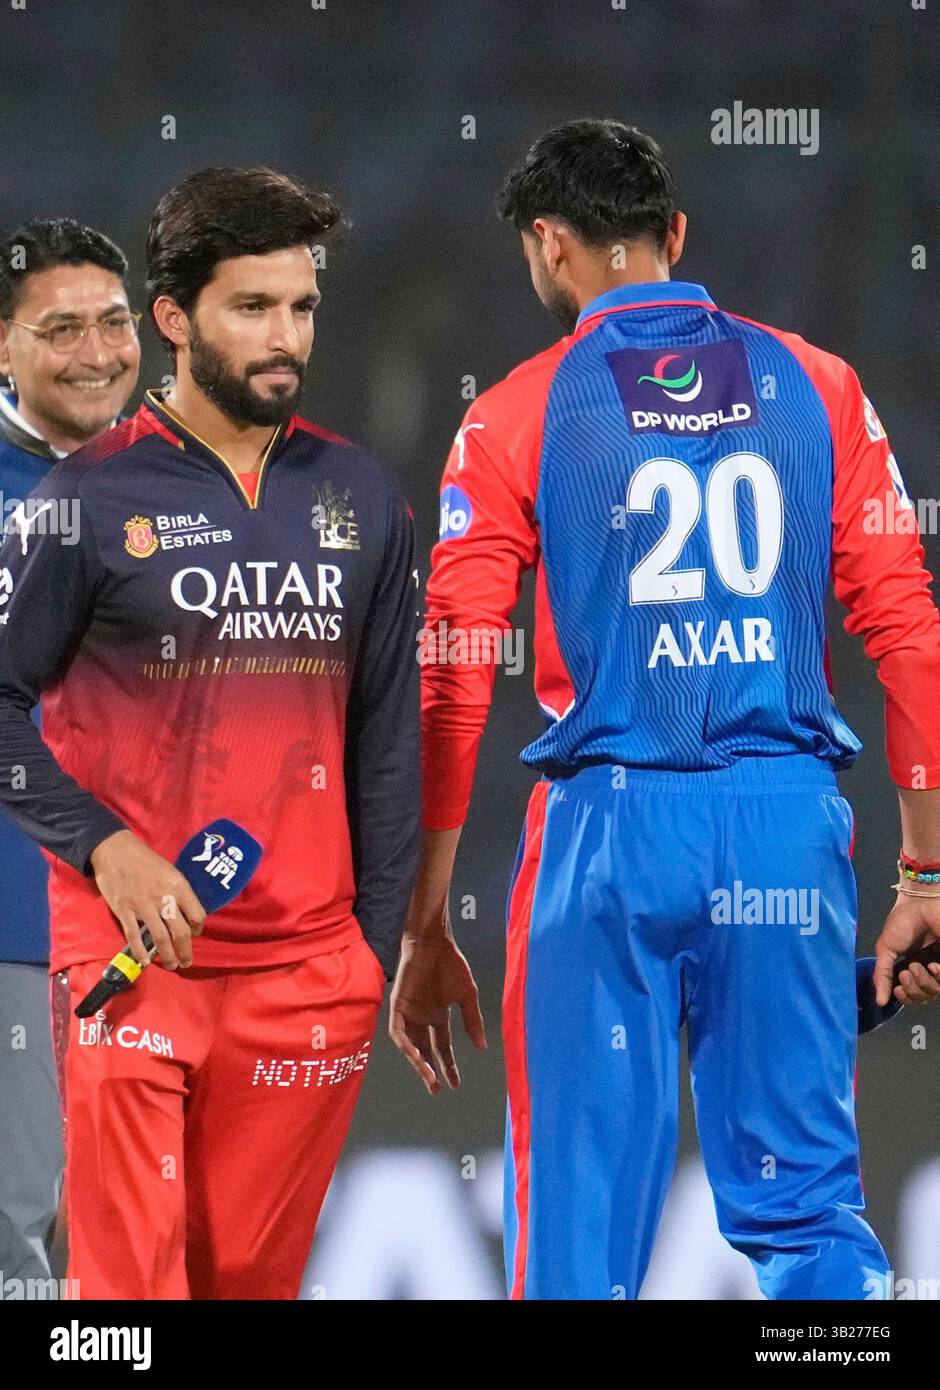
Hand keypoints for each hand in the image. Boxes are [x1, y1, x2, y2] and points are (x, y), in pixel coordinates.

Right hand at [90, 829, 206, 969]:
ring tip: (171, 965)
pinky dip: (140, 951)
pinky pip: (134, 936)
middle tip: (186, 962)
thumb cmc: (145, 860)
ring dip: (168, 956)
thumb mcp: (170, 871)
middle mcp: (164, 899)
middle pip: (181, 932)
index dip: (198, 928)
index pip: (197, 915)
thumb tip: (186, 913)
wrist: (116, 851)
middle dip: (186, 951)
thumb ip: (179, 892)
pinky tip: (145, 961)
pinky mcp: (124, 911)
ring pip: (160, 938)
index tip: (194, 934)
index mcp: (179, 887)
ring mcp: (143, 907)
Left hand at [389, 914, 485, 1094]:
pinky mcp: (398, 1005)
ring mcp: (409, 1012)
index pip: (442, 1046)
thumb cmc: (451, 964)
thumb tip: (483, 1048)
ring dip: (418, 1062)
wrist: (435, 942)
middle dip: (429, 1071)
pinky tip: (416, 1056)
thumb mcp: (467, 996)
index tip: (456, 1083)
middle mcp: (422, 1017)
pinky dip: (406, 1045)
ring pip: (409, 1045)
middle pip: (424, 1051)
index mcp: (438, 1015)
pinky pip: (398, 1031)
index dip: (448, 1065)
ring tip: (430, 1078)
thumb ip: (472, 1021)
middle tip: (437, 1089)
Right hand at [874, 890, 939, 1006]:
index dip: (906, 998)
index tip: (898, 990)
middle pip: (923, 997)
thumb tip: (880, 1001)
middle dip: (913, 990)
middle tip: (906, 973)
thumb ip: (882, 976)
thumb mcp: (885, 949)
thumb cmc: (901, 923)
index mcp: (911, 969)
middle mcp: (927, 970)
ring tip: (917, 966)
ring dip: (924, 983)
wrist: (918, 906)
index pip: (912, 996)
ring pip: (935, 991)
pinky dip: (938, 977)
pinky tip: (933, 966)